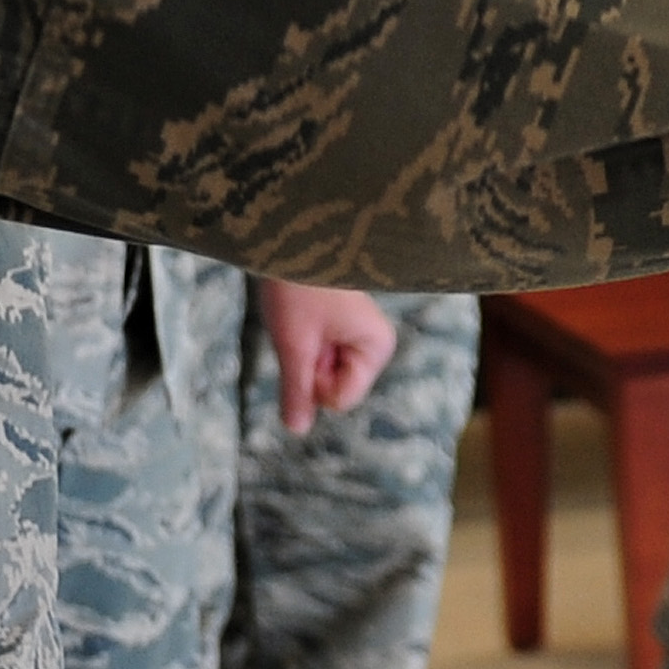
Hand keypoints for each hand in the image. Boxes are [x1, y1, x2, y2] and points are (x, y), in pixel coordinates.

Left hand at [257, 280, 396, 432]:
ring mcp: (360, 335)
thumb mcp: (293, 344)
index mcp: (377, 347)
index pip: (338, 399)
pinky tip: (302, 315)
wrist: (291, 237)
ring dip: (303, 351)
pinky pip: (319, 355)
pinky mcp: (344, 327)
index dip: (313, 380)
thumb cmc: (297, 287)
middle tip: (303, 326)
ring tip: (301, 316)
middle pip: (333, 388)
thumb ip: (297, 391)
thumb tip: (297, 431)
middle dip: (309, 366)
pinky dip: (303, 341)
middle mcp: (375, 343)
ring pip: (323, 373)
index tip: (309, 340)